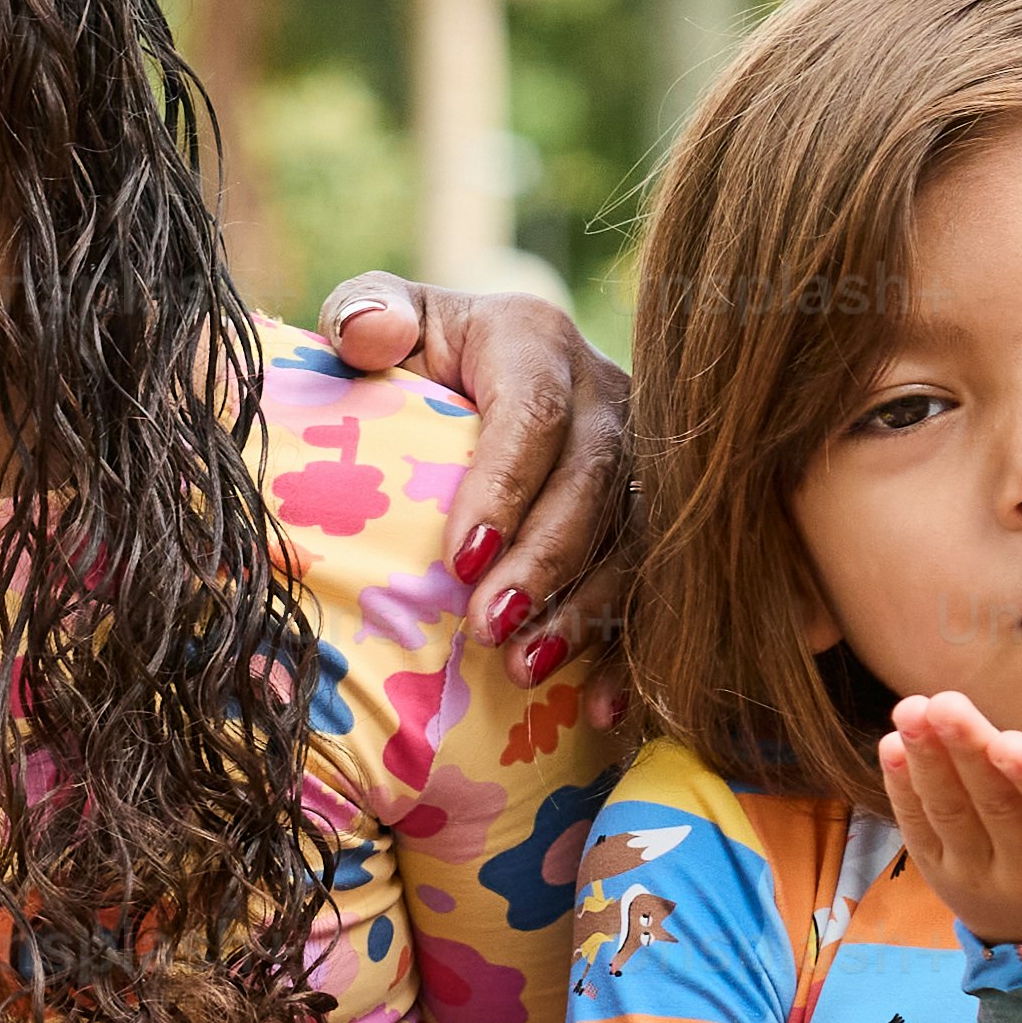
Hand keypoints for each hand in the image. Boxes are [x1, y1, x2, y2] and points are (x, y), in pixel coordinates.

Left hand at [316, 274, 629, 687]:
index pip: (534, 412)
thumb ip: (364, 314)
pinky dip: (630, 650)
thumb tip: (368, 333)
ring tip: (528, 668)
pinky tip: (599, 708)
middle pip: (594, 482)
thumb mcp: (386, 321)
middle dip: (546, 563)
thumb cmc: (414, 358)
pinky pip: (657, 585)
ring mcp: (640, 459)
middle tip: (489, 630)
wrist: (476, 380)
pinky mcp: (651, 517)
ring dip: (589, 612)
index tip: (459, 560)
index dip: (505, 487)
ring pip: (635, 538)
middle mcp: (605, 393)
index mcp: (534, 339)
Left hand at [876, 695, 1021, 951]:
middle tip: (942, 703)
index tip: (1011, 740)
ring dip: (928, 761)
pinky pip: (922, 831)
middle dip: (968, 752)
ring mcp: (985, 879)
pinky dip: (903, 790)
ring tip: (911, 711)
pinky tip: (893, 745)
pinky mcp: (946, 877)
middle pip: (999, 809)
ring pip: (953, 815)